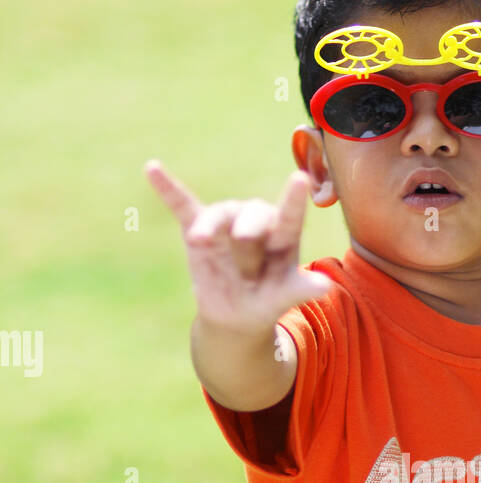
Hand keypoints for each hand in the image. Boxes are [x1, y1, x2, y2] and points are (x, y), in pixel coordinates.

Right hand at [143, 160, 330, 338]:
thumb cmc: (267, 300)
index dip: (293, 200)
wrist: (236, 314)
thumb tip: (326, 287)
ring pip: (219, 215)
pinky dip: (167, 188)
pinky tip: (152, 168)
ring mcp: (226, 223)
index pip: (289, 217)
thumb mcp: (283, 298)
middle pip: (252, 217)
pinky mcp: (197, 228)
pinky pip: (181, 204)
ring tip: (202, 241)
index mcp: (283, 237)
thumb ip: (300, 289)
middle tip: (244, 244)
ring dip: (210, 227)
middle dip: (248, 232)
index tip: (299, 180)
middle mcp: (256, 222)